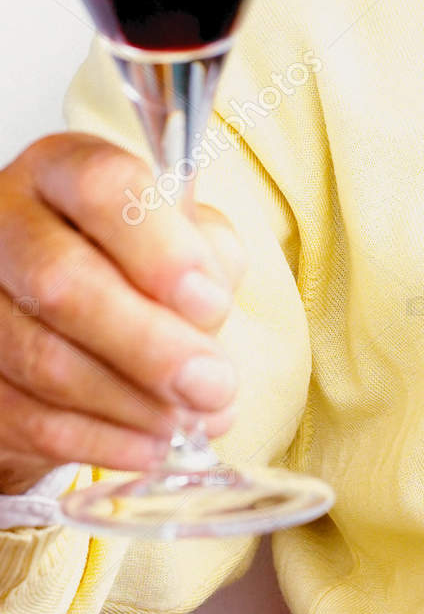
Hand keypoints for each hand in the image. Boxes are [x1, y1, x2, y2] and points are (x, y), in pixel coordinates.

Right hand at [0, 133, 245, 494]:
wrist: (76, 313)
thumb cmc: (138, 258)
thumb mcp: (185, 233)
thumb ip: (207, 255)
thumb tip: (207, 309)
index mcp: (63, 169)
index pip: (103, 187)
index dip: (160, 249)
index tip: (212, 303)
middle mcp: (5, 222)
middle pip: (61, 282)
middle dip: (149, 345)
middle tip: (213, 384)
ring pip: (43, 360)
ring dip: (130, 403)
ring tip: (190, 419)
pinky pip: (26, 417)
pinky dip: (97, 439)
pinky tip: (148, 444)